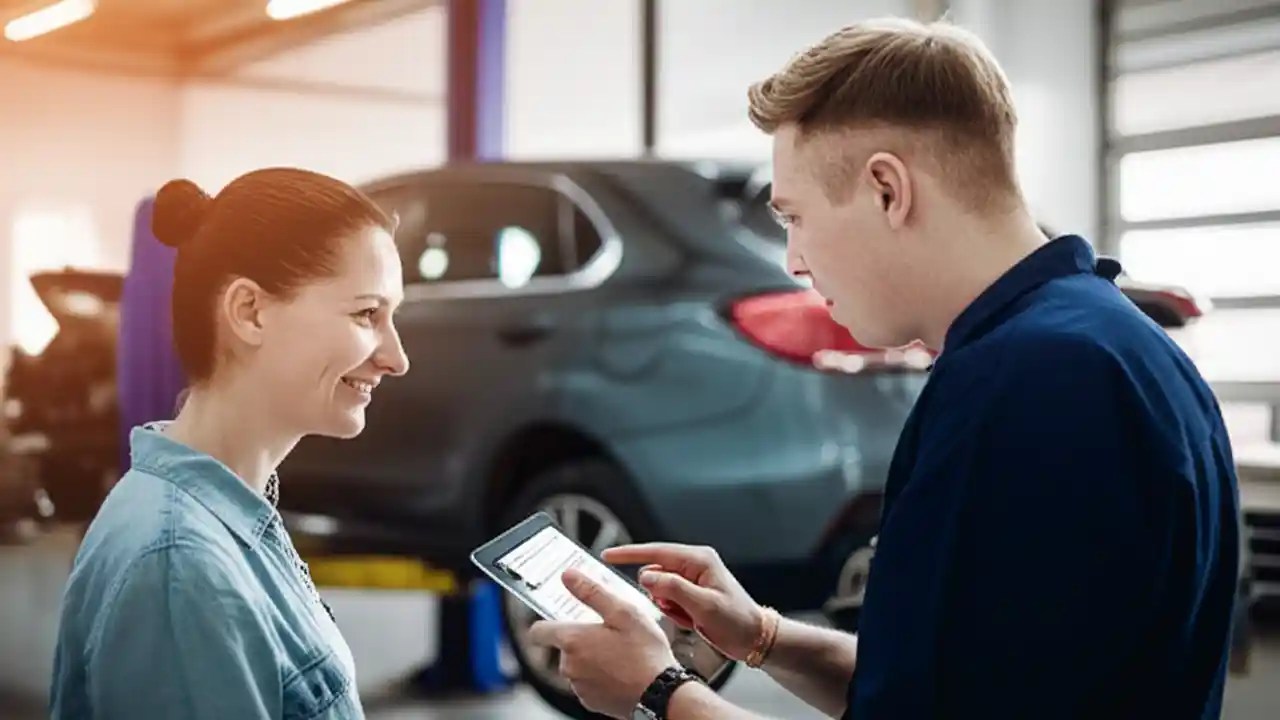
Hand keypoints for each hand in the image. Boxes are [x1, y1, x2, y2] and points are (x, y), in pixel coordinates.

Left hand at [528, 568, 678, 718]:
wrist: (661, 694)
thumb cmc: (644, 652)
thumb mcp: (622, 612)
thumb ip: (591, 592)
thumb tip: (568, 575)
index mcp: (573, 641)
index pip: (539, 631)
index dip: (547, 623)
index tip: (559, 620)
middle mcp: (569, 666)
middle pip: (564, 647)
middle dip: (582, 639)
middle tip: (610, 634)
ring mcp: (580, 687)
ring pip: (578, 666)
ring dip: (592, 659)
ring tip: (620, 654)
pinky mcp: (592, 702)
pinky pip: (589, 684)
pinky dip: (601, 677)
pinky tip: (622, 672)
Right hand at [603, 543, 762, 662]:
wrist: (754, 638)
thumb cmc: (736, 621)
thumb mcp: (704, 606)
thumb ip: (674, 589)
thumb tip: (645, 576)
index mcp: (699, 560)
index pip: (657, 552)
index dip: (630, 554)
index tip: (607, 555)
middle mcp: (694, 564)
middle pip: (657, 572)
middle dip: (659, 594)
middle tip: (678, 611)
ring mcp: (692, 578)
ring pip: (660, 588)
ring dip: (668, 605)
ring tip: (688, 617)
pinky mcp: (691, 592)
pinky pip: (668, 599)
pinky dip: (673, 611)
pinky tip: (690, 620)